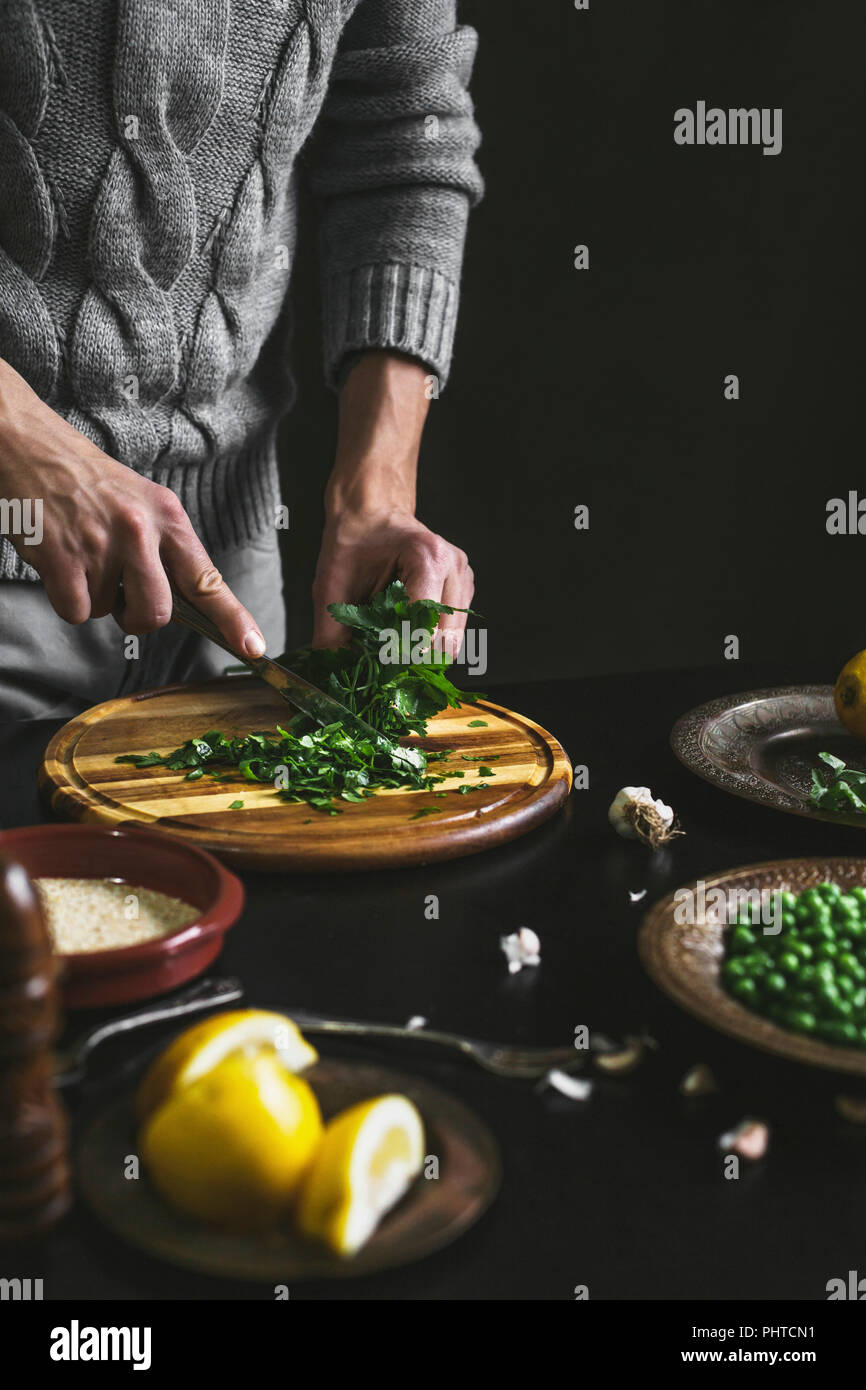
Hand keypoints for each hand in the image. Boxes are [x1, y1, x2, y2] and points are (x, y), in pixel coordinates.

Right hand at [0, 358, 265, 653]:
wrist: (30, 445)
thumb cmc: (87, 481)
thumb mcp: (141, 503)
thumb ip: (165, 550)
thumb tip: (178, 605)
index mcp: (168, 516)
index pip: (208, 578)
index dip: (233, 620)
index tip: (254, 649)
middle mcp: (141, 529)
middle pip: (157, 613)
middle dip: (138, 618)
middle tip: (120, 594)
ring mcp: (102, 543)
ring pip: (109, 613)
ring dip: (94, 598)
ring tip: (82, 555)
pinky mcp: (63, 557)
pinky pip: (76, 612)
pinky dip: (67, 600)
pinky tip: (60, 562)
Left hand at [313, 351, 474, 654]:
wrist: (371, 508)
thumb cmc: (354, 537)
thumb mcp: (331, 581)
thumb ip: (330, 629)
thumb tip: (332, 672)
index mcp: (427, 557)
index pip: (426, 622)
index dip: (404, 652)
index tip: (381, 667)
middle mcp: (454, 566)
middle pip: (444, 638)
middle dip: (414, 659)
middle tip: (384, 668)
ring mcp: (463, 577)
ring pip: (453, 640)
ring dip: (424, 653)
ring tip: (393, 653)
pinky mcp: (462, 588)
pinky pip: (453, 630)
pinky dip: (431, 643)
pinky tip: (406, 639)